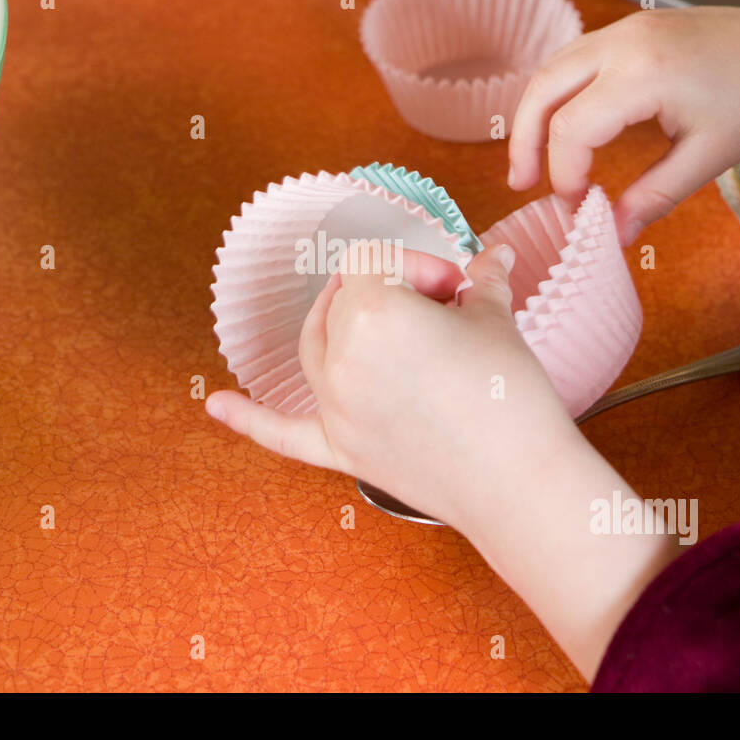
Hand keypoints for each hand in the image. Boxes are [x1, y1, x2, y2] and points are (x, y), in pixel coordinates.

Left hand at [207, 243, 679, 678]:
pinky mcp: (342, 450)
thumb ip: (482, 281)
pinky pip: (284, 433)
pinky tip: (218, 407)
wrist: (521, 482)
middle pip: (341, 299)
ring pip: (314, 348)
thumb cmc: (511, 395)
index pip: (375, 260)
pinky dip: (250, 419)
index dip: (416, 265)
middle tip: (440, 308)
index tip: (455, 289)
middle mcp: (340, 358)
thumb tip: (493, 257)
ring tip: (379, 323)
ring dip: (338, 325)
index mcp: (373, 312)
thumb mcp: (496, 320)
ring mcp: (335, 408)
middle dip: (386, 290)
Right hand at [507, 3, 739, 244]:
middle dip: (524, 140)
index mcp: (644, 73)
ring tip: (533, 160)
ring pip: (553, 67)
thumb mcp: (709, 158)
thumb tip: (612, 233)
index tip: (577, 207)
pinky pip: (576, 57)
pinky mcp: (635, 27)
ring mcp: (628, 28)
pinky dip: (559, 93)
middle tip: (521, 184)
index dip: (563, 174)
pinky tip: (565, 126)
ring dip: (536, 113)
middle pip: (543, 89)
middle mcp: (626, 41)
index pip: (572, 128)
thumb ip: (652, 197)